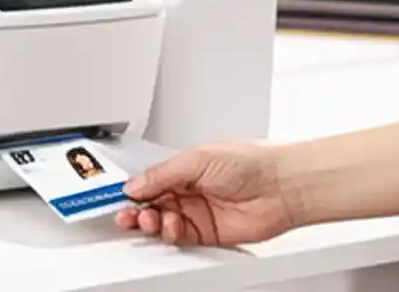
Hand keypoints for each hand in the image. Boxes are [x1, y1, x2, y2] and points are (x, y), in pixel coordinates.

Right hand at [115, 142, 302, 246]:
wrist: (282, 186)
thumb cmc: (250, 162)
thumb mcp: (195, 160)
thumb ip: (161, 175)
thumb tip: (134, 185)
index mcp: (182, 169)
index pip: (148, 182)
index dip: (131, 190)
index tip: (116, 196)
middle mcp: (188, 191)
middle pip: (151, 204)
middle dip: (136, 209)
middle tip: (127, 213)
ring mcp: (197, 213)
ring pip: (162, 222)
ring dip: (151, 222)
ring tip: (153, 218)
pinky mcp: (208, 234)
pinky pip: (180, 238)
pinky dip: (170, 234)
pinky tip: (169, 227)